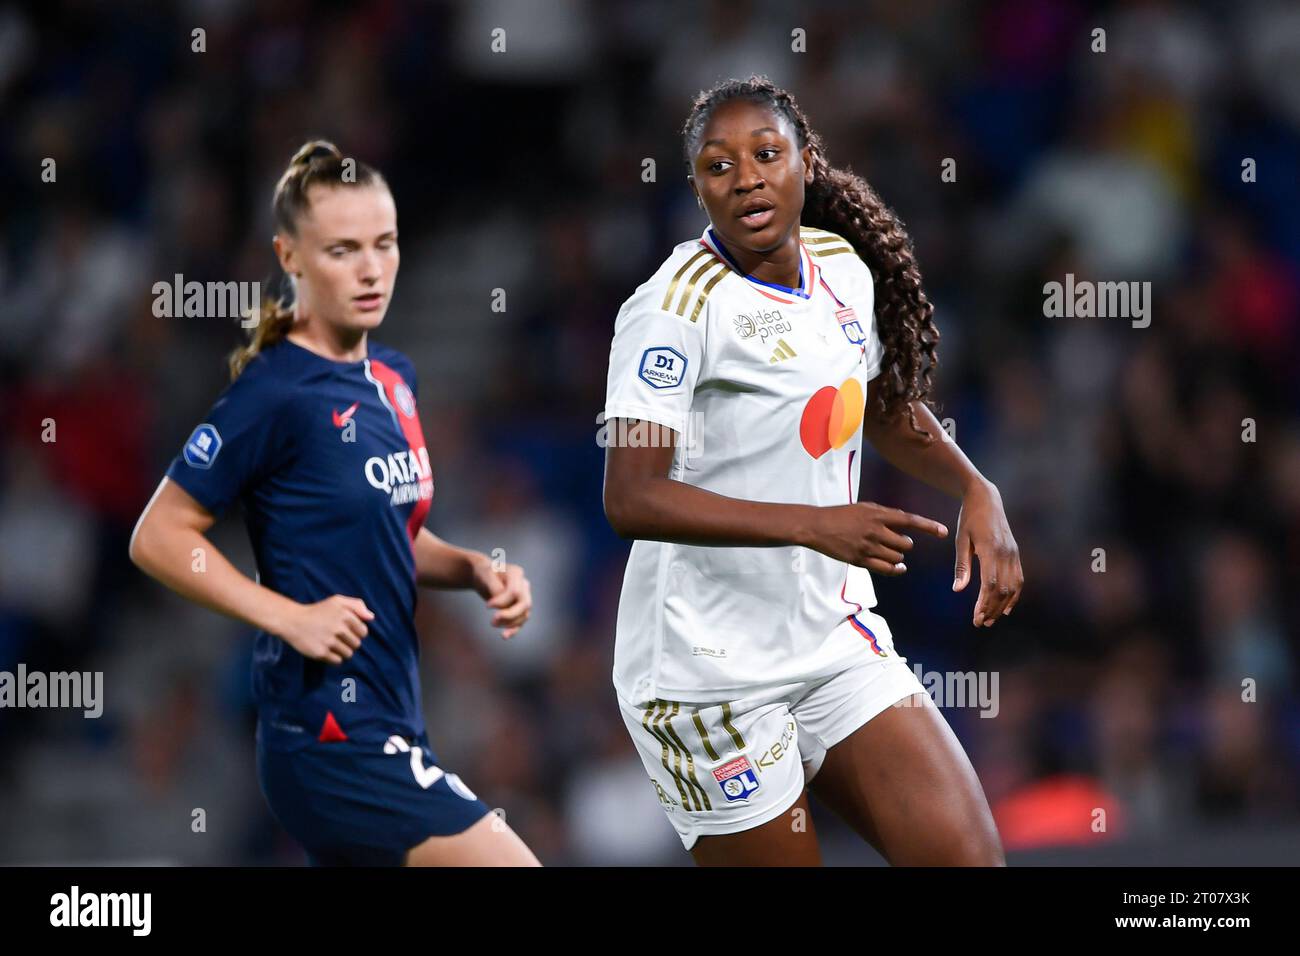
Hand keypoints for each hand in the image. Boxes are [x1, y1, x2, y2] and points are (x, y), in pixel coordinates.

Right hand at [280, 595, 373, 663]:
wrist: (293, 621)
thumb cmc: (318, 611)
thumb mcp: (337, 601)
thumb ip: (357, 605)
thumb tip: (371, 617)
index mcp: (345, 615)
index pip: (363, 632)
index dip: (357, 633)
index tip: (346, 630)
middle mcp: (338, 628)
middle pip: (356, 644)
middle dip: (349, 642)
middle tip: (337, 637)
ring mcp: (329, 641)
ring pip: (348, 654)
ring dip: (343, 651)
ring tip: (332, 644)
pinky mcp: (321, 653)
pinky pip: (337, 661)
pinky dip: (334, 658)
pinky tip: (326, 649)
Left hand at [470, 558, 531, 638]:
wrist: (484, 577)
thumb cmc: (484, 574)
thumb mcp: (485, 575)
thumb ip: (494, 587)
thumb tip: (502, 604)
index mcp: (516, 573)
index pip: (515, 592)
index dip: (502, 602)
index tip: (487, 606)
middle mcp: (524, 585)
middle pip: (524, 604)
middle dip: (509, 615)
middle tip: (492, 621)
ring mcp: (524, 596)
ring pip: (524, 615)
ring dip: (509, 623)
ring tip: (493, 623)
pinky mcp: (520, 608)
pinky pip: (521, 621)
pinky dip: (514, 629)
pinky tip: (504, 636)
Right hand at [806, 502, 948, 574]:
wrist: (817, 526)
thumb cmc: (840, 515)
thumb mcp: (863, 508)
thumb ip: (884, 515)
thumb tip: (904, 523)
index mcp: (877, 514)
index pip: (909, 520)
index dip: (928, 526)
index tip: (943, 532)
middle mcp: (875, 530)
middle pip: (905, 544)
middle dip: (905, 545)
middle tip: (899, 542)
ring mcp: (868, 546)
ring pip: (897, 558)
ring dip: (898, 557)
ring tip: (889, 552)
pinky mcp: (860, 560)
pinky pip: (886, 569)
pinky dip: (896, 569)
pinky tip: (898, 568)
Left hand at [953, 481, 1022, 626]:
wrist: (986, 498)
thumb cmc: (969, 518)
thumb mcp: (960, 540)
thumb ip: (962, 566)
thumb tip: (957, 590)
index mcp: (990, 550)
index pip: (990, 584)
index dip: (985, 603)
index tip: (976, 618)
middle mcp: (1006, 553)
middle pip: (1003, 589)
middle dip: (992, 609)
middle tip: (981, 623)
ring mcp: (1013, 553)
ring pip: (1013, 587)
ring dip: (1002, 605)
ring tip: (991, 619)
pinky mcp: (1015, 553)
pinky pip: (1018, 579)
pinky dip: (1014, 595)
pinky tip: (1006, 608)